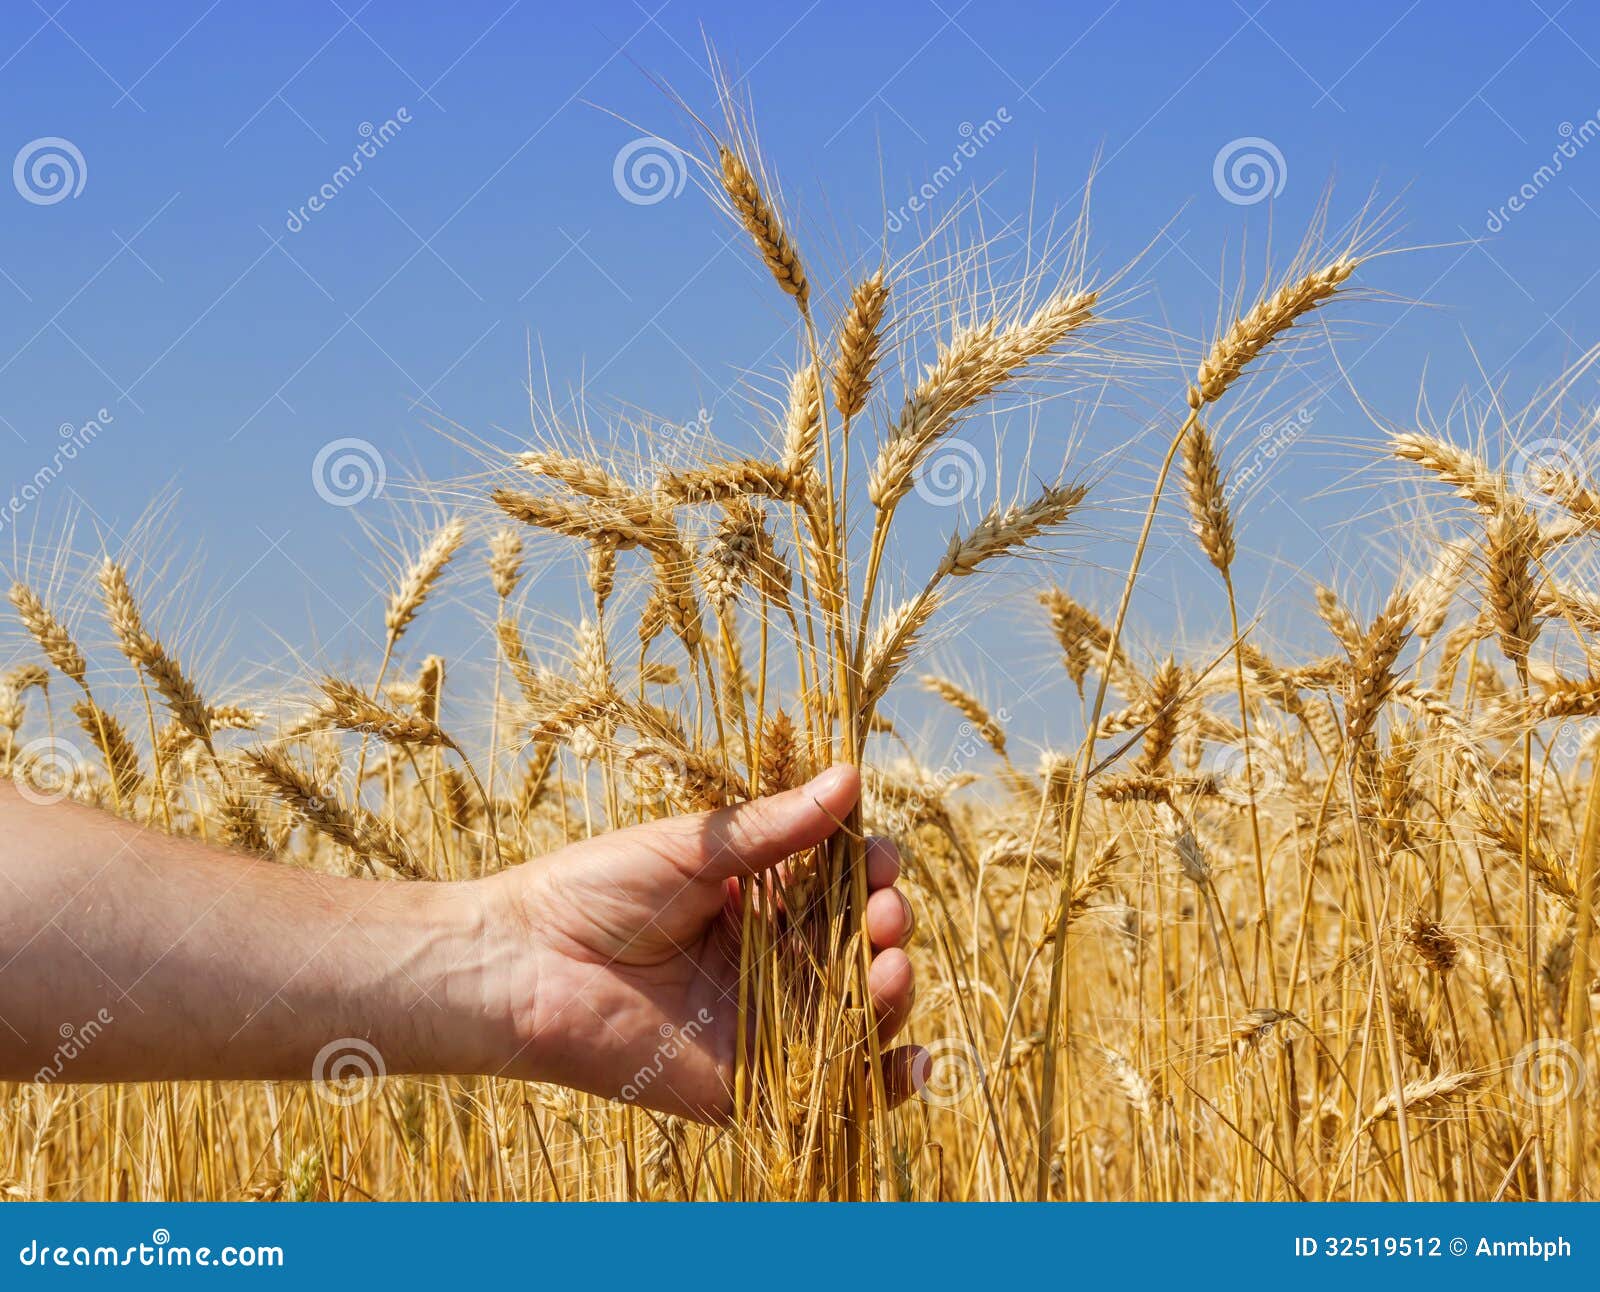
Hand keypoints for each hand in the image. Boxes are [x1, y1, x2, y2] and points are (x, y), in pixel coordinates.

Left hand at [475, 765, 918, 1120]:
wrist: (525, 966)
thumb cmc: (594, 892)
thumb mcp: (695, 848)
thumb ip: (775, 828)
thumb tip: (849, 779)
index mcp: (752, 904)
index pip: (837, 889)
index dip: (870, 875)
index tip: (881, 856)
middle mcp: (764, 965)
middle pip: (856, 951)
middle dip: (886, 929)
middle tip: (885, 914)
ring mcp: (760, 1027)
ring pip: (853, 1016)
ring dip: (889, 994)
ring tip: (889, 967)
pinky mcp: (748, 1086)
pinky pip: (827, 1091)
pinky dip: (880, 1085)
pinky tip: (914, 1060)